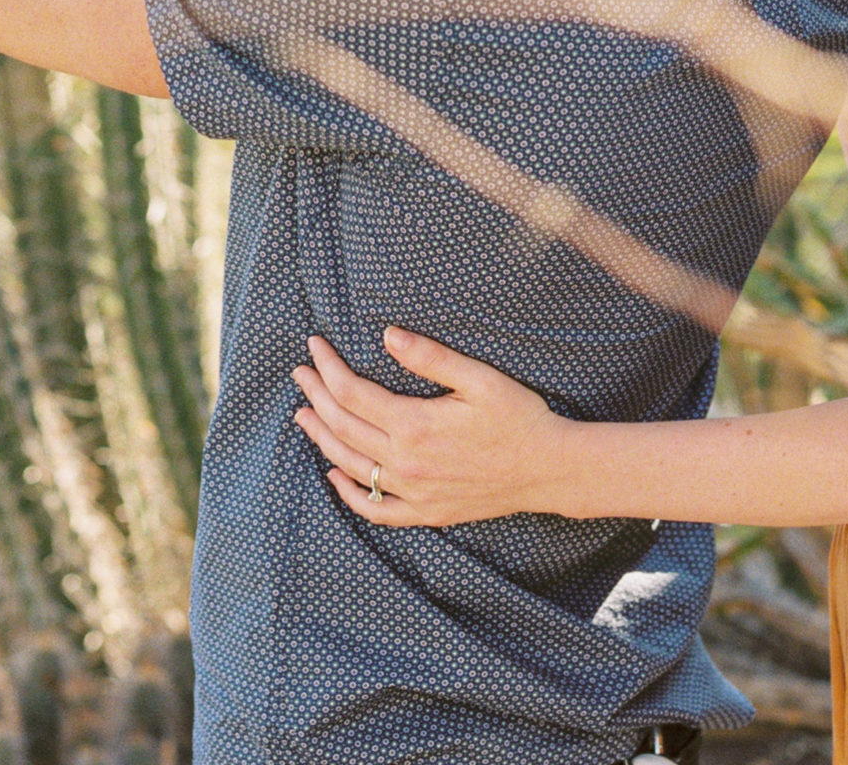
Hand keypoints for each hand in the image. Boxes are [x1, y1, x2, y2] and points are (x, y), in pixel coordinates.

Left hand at [291, 329, 562, 527]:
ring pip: (351, 466)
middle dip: (316, 396)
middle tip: (299, 372)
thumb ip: (430, 356)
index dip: (328, 367)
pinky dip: (349, 494)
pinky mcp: (427, 513)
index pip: (353, 393)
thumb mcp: (479, 377)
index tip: (314, 344)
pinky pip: (376, 511)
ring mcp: (414, 493)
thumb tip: (387, 334)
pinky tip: (335, 476)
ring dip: (322, 438)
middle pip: (344, 427)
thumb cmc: (518, 417)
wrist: (548, 470)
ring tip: (303, 414)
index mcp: (415, 425)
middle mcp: (406, 463)